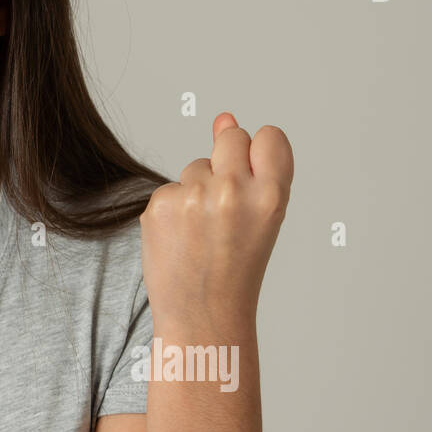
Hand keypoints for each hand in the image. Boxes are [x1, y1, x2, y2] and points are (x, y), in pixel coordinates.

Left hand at [139, 112, 292, 336]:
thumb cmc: (237, 267)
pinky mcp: (160, 204)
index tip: (255, 177)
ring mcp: (194, 196)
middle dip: (227, 160)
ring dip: (198, 189)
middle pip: (231, 136)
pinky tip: (180, 239)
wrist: (202, 314)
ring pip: (196, 166)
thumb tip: (223, 117)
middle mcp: (234, 191)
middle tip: (227, 205)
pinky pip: (171, 188)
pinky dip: (174, 209)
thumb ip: (247, 165)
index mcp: (271, 196)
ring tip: (204, 233)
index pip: (269, 136)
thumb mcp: (258, 216)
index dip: (260, 154)